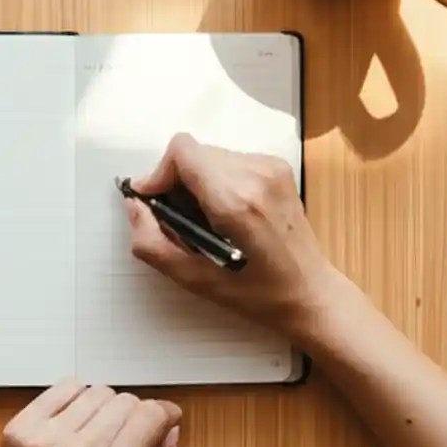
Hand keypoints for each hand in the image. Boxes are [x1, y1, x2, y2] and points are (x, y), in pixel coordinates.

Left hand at [0, 380, 180, 446]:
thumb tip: (170, 431)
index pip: (150, 417)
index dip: (165, 414)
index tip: (166, 417)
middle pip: (126, 401)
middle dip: (135, 415)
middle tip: (127, 435)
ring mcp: (45, 437)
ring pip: (97, 391)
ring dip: (105, 406)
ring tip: (98, 431)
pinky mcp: (22, 426)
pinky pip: (63, 387)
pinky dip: (76, 396)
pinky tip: (76, 419)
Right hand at [124, 133, 362, 343]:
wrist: (310, 293)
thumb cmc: (260, 294)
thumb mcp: (196, 281)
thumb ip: (154, 244)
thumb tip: (135, 207)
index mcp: (236, 201)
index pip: (183, 151)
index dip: (160, 174)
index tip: (156, 201)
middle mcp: (257, 176)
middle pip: (194, 153)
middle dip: (177, 181)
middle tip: (180, 218)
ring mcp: (271, 168)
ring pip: (210, 155)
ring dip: (198, 181)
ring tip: (206, 219)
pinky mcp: (278, 168)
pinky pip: (231, 160)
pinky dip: (218, 181)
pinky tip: (226, 212)